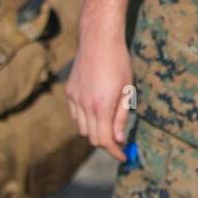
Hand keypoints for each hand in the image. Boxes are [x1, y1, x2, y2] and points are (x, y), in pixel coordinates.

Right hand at [66, 27, 134, 162]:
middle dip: (106, 143)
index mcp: (101, 106)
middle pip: (92, 138)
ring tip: (109, 123)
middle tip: (119, 142)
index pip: (104, 141)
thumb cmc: (119, 63)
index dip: (114, 152)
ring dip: (95, 131)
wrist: (99, 40)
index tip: (124, 157)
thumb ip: (121, 117)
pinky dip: (85, 118)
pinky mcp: (69, 92)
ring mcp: (74, 99)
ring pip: (82, 127)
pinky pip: (75, 114)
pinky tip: (97, 109)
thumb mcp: (127, 90)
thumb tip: (118, 140)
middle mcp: (84, 105)